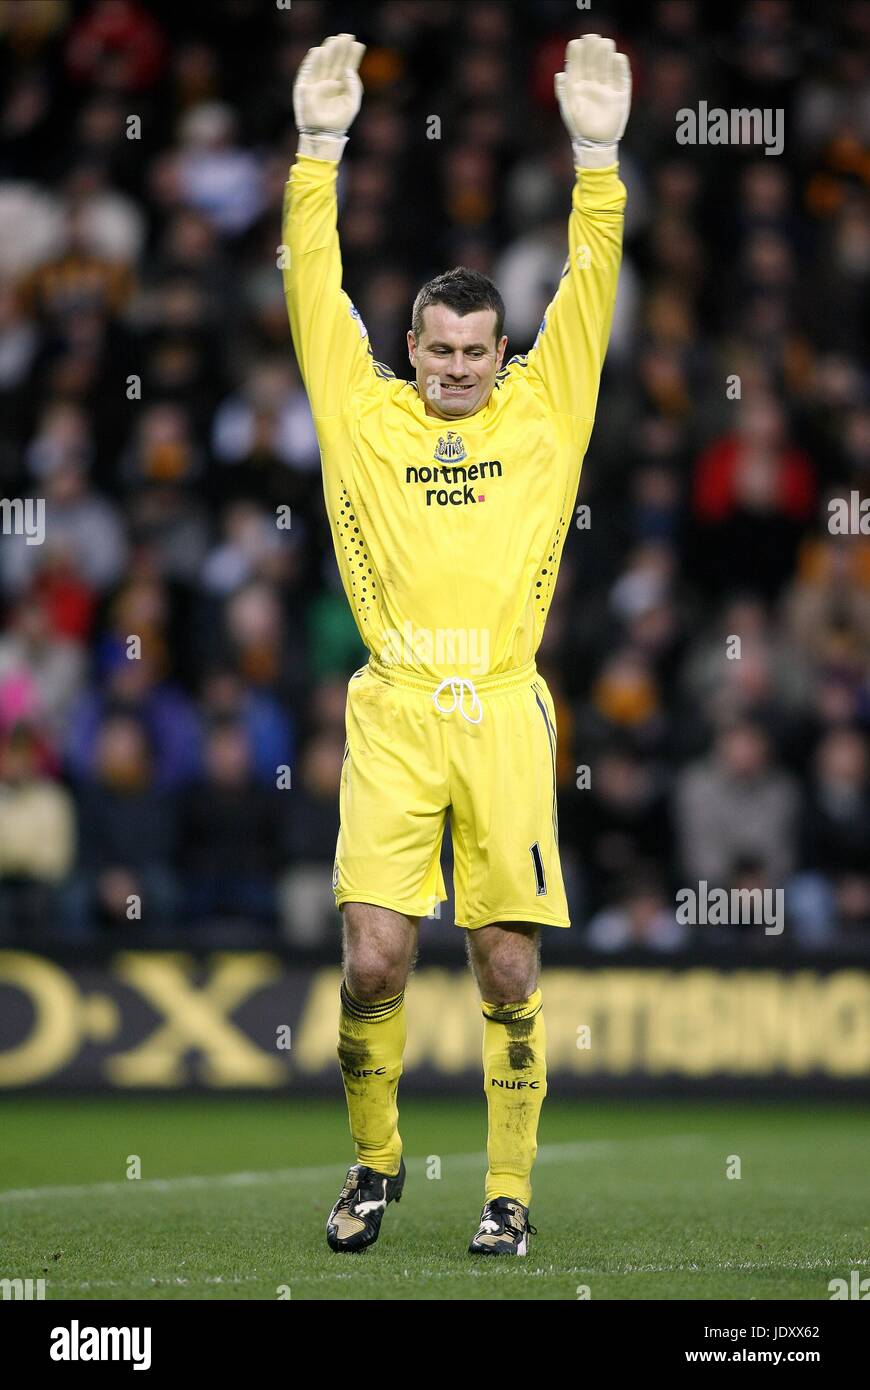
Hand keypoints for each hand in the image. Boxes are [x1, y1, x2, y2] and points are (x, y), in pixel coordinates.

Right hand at [294, 32, 364, 158]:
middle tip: (347, 35)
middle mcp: (331, 81)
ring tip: (334, 39)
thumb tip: (349, 69)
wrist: (324, 133)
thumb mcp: (352, 104)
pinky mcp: (308, 86)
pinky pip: (310, 70)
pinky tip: (318, 50)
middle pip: (336, 61)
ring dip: (328, 50)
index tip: (358, 44)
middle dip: (341, 48)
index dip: (352, 55)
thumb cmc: (340, 121)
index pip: (348, 66)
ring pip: (324, 63)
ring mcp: (319, 82)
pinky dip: (313, 61)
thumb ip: (354, 86)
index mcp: (343, 85)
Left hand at [555, 34, 630, 166]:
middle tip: (592, 36)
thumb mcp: (569, 109)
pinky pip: (621, 78)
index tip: (576, 42)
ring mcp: (606, 89)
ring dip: (605, 55)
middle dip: (592, 49)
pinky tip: (618, 57)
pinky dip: (620, 68)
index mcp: (578, 87)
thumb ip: (564, 91)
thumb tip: (560, 73)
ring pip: (606, 67)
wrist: (596, 144)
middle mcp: (593, 85)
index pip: (577, 66)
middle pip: (593, 63)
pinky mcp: (620, 95)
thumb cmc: (579, 127)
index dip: (576, 54)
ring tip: (605, 42)